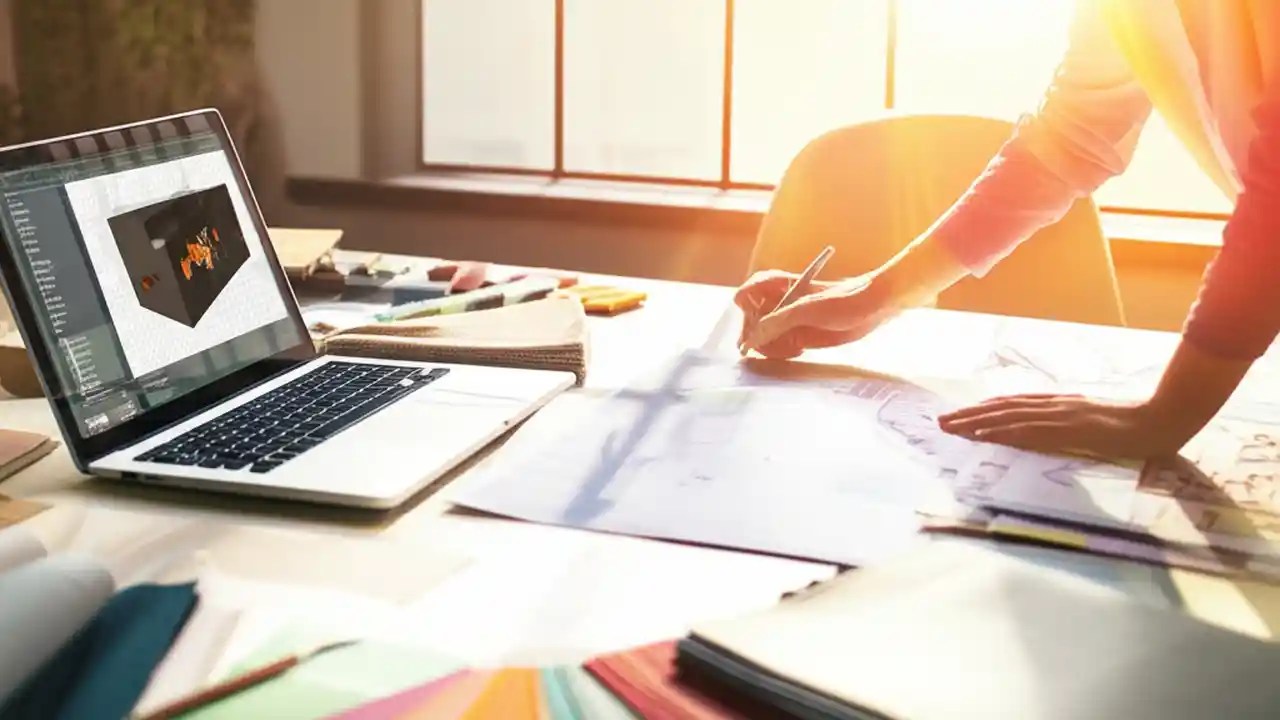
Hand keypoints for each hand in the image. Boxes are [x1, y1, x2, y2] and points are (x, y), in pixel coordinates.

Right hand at [746, 275, 895, 358]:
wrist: (875, 307)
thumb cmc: (845, 298)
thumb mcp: (807, 309)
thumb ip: (777, 322)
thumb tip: (752, 339)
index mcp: (778, 285)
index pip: (746, 294)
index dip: (746, 310)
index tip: (755, 324)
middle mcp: (779, 302)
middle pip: (750, 321)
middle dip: (758, 336)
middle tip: (770, 345)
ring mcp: (788, 321)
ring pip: (763, 338)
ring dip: (771, 348)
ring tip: (792, 348)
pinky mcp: (798, 335)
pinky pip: (778, 348)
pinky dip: (783, 353)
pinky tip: (799, 351)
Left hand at [938, 394, 1185, 458]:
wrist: (1163, 419)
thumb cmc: (1133, 425)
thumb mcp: (1093, 423)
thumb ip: (1069, 426)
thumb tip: (1045, 435)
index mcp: (1060, 403)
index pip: (1013, 404)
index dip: (985, 409)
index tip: (961, 415)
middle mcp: (1055, 404)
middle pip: (1004, 407)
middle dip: (970, 415)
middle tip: (941, 421)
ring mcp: (1062, 414)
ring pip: (1009, 416)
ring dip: (977, 422)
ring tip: (952, 427)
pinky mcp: (1070, 427)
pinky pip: (1030, 430)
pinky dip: (1004, 432)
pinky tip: (984, 435)